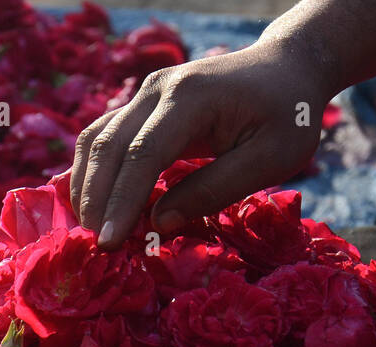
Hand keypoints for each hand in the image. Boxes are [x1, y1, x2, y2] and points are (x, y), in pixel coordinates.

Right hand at [70, 39, 333, 248]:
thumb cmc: (288, 116)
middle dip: (95, 200)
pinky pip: (103, 138)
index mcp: (191, 98)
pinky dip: (92, 173)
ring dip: (86, 187)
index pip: (142, 154)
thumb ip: (216, 189)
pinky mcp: (141, 106)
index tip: (109, 243)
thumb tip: (160, 222)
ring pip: (96, 140)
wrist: (287, 69)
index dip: (122, 202)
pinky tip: (91, 206)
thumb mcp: (272, 158)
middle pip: (108, 146)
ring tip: (89, 231)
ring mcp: (145, 94)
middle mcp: (158, 89)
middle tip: (93, 248)